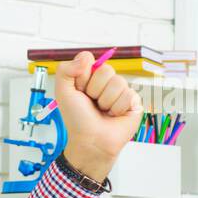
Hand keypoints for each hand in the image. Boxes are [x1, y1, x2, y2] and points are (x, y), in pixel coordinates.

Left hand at [53, 50, 141, 180]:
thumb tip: (86, 57)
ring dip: (106, 101)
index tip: (79, 90)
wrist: (91, 141)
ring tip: (103, 111)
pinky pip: (128, 95)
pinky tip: (114, 115)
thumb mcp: (63, 93)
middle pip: (106, 70)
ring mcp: (120, 90)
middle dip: (95, 89)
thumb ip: (66, 70)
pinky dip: (117, 108)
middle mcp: (105, 82)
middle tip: (92, 103)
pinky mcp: (133, 100)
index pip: (89, 60)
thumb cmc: (77, 119)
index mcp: (89, 77)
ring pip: (118, 82)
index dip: (83, 76)